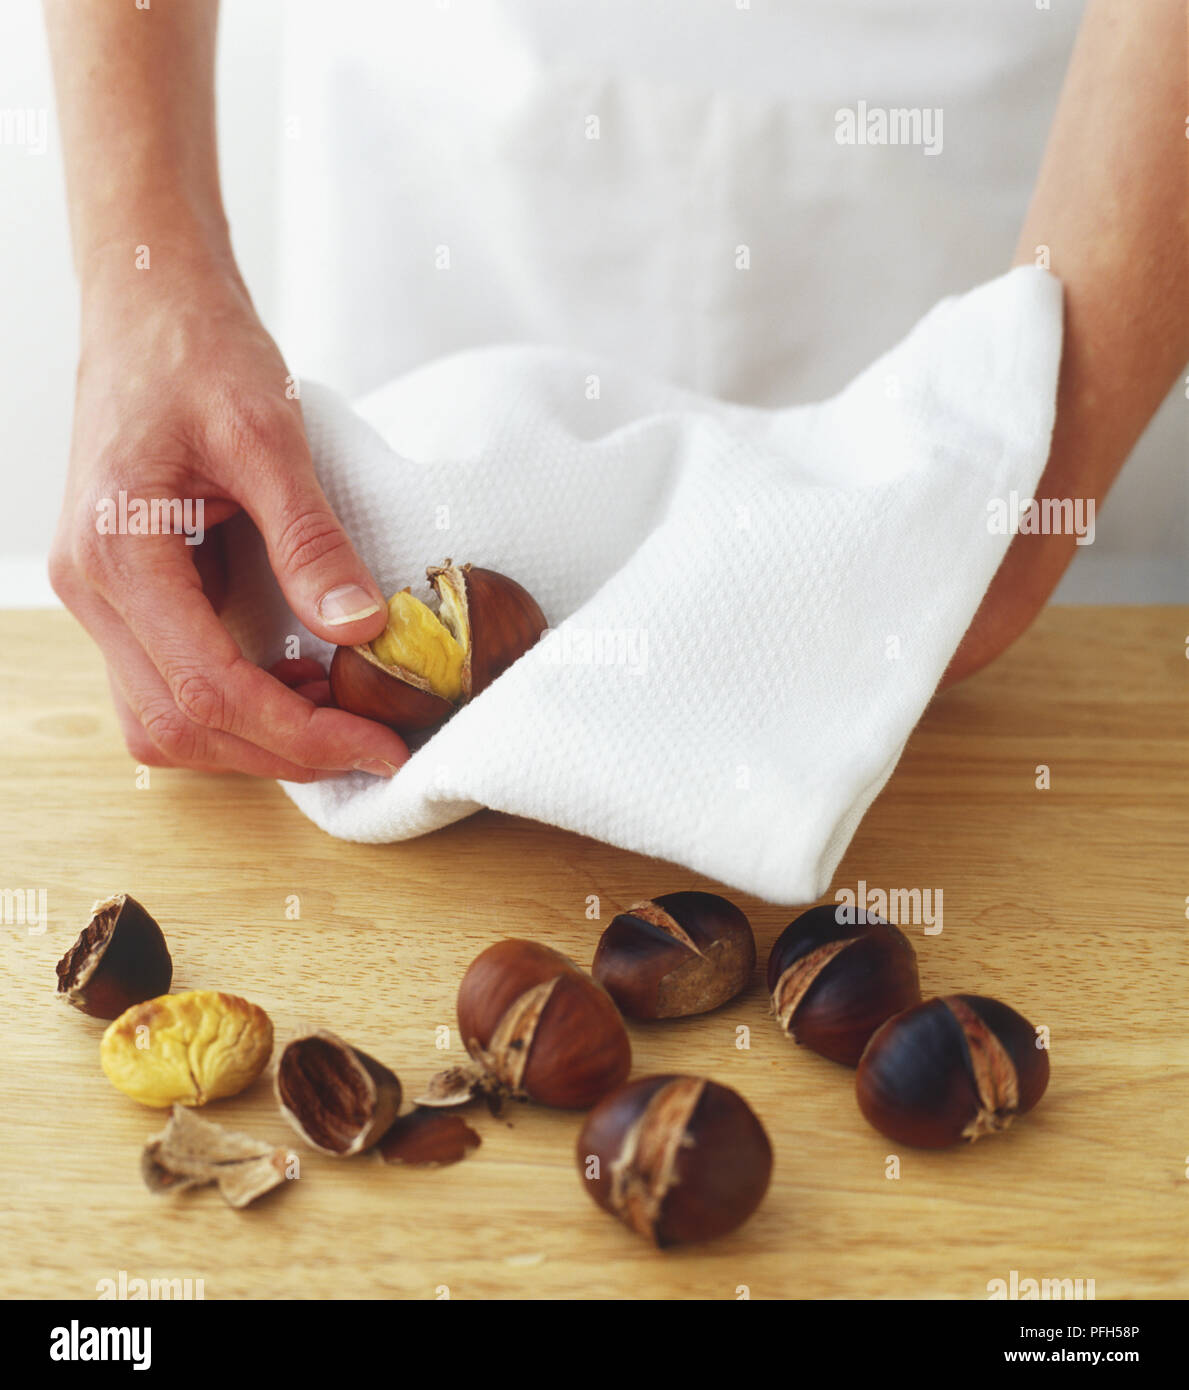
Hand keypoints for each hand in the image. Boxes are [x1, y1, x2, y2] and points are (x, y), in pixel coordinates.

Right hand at [49, 249, 407, 780]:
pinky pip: (168, 681)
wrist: (149, 305)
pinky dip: (235, 703)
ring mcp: (99, 596)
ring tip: (337, 715)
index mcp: (115, 553)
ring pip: (165, 718)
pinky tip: (298, 682)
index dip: (298, 733)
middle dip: (280, 750)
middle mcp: (90, 589)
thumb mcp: (267, 436)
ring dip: (253, 736)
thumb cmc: (197, 352)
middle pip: (179, 725)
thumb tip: (360, 629)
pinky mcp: (124, 594)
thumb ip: (309, 539)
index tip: (377, 746)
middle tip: (371, 745)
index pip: (207, 688)